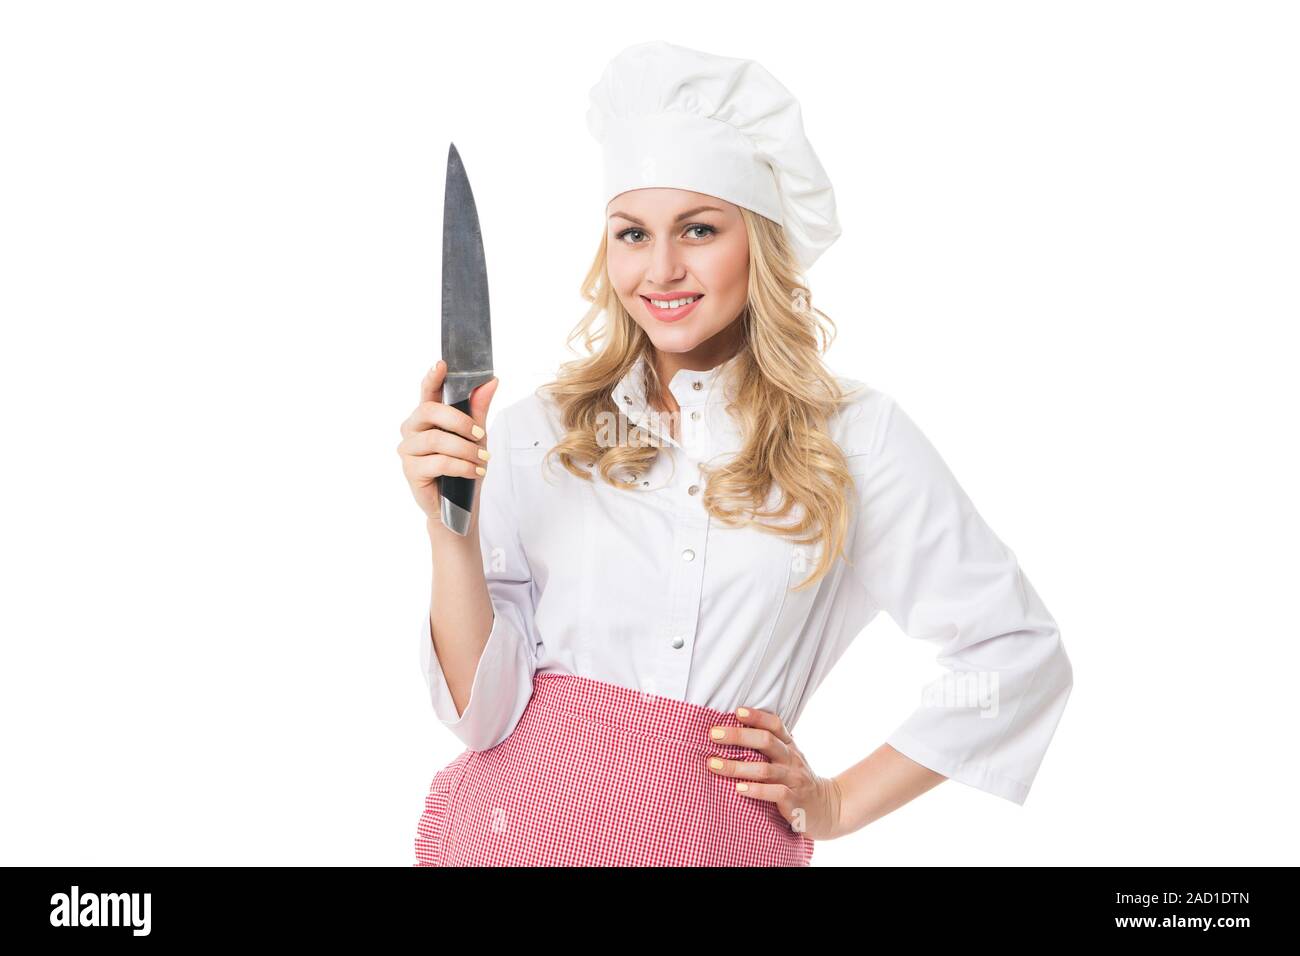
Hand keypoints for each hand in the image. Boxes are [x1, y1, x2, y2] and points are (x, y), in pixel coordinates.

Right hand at [397, 360, 498, 525]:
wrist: (460, 507)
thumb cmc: (464, 468)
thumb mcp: (477, 436)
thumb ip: (479, 409)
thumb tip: (491, 381)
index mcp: (426, 417)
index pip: (426, 392)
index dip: (432, 377)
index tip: (442, 364)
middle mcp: (412, 430)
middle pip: (429, 412)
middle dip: (459, 420)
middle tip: (480, 433)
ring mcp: (408, 450)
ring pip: (437, 440)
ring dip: (465, 449)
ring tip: (482, 459)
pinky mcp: (411, 471)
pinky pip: (439, 462)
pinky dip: (462, 466)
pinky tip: (474, 471)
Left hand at [705, 706, 843, 840]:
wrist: (829, 808)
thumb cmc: (798, 780)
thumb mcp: (788, 758)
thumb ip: (769, 746)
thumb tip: (733, 730)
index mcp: (789, 746)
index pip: (775, 724)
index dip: (757, 716)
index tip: (736, 711)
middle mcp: (791, 760)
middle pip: (766, 741)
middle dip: (738, 736)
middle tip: (714, 735)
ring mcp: (794, 780)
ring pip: (765, 769)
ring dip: (737, 766)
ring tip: (714, 764)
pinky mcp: (795, 802)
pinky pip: (776, 793)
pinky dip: (756, 790)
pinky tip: (738, 789)